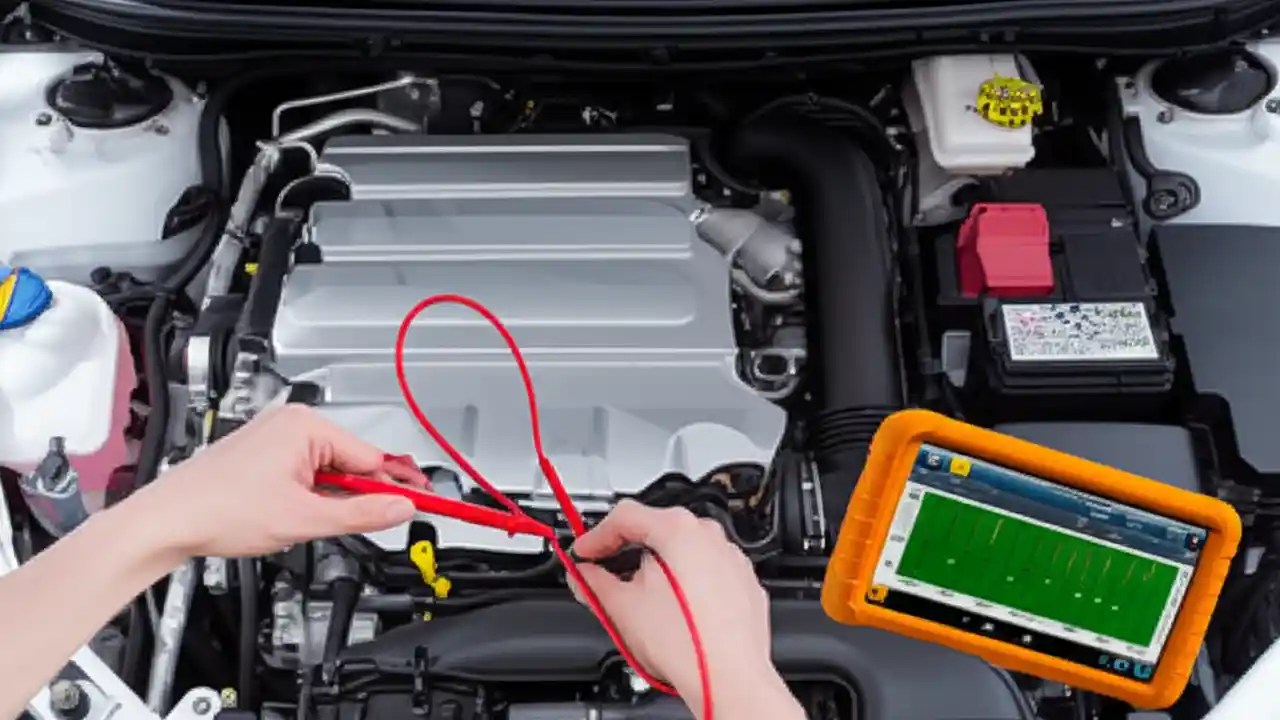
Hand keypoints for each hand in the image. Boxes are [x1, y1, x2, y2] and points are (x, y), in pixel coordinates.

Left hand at [129, 404, 419, 559]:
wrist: (167, 520)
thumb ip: (361, 514)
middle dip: (365, 494)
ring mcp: (277, 438)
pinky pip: (308, 473)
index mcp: (307, 427)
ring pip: (330, 472)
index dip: (399, 484)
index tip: (425, 499)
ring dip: (335, 498)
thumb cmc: (218, 509)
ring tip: (314, 522)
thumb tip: (400, 507)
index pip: (372, 458)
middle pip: (353, 463)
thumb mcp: (304, 518)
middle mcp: (293, 424)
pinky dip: (314, 495)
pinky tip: (301, 514)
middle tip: (383, 520)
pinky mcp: (265, 455)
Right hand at [571, 501, 802, 719]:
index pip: (624, 516)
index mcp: (679, 530)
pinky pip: (705, 572)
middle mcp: (710, 537)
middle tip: (601, 574)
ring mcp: (730, 559)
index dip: (595, 536)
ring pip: (682, 552)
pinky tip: (671, 611)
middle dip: (624, 552)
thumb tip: (584, 577)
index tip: (583, 554)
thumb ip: (593, 584)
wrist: (730, 678)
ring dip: (655, 569)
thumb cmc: (687, 645)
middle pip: (654, 530)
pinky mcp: (741, 582)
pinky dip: (683, 583)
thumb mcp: (622, 608)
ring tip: (638, 599)